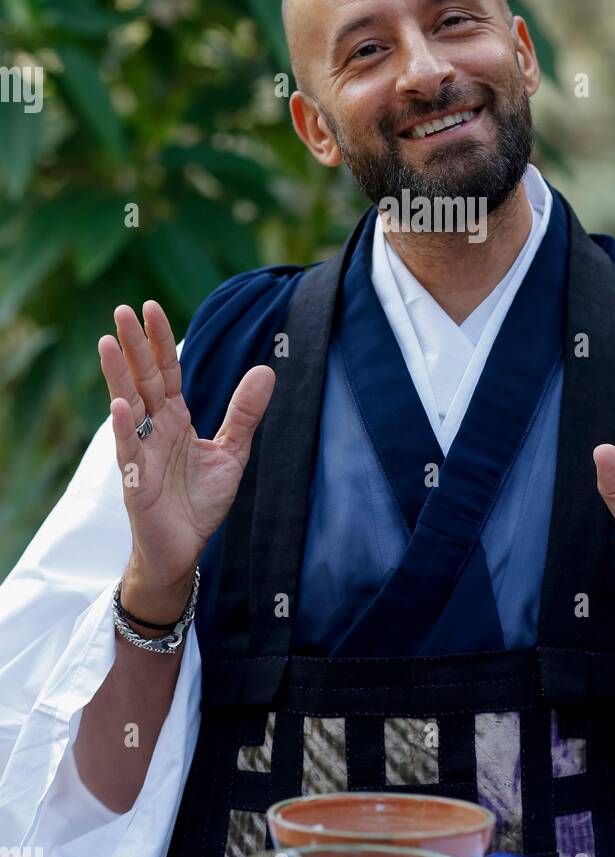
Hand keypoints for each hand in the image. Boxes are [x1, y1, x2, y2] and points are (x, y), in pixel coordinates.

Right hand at [99, 300, 274, 595]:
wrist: (184, 550)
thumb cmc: (200, 501)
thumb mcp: (231, 452)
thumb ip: (243, 413)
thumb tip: (265, 370)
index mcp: (174, 419)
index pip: (166, 371)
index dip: (159, 341)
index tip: (151, 307)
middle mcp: (154, 429)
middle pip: (142, 379)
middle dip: (133, 345)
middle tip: (123, 309)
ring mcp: (141, 452)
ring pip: (127, 406)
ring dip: (117, 375)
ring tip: (108, 342)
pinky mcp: (136, 481)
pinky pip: (129, 451)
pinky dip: (125, 428)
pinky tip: (119, 406)